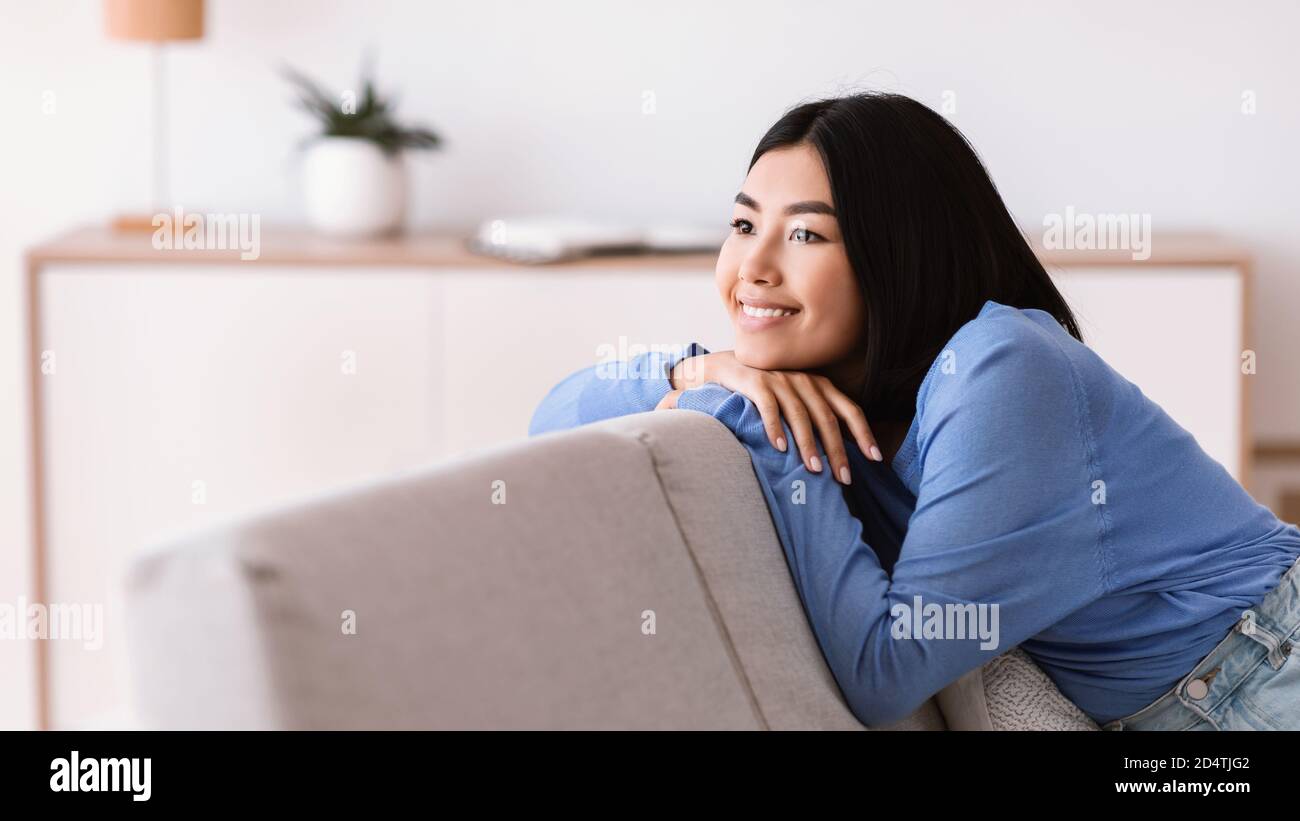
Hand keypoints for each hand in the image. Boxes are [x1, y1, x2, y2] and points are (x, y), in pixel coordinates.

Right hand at [669, 351, 880, 484]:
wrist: (727, 366)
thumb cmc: (767, 390)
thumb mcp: (796, 398)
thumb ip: (815, 416)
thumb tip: (837, 453)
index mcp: (820, 385)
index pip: (849, 410)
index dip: (863, 434)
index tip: (875, 458)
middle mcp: (805, 381)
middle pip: (827, 418)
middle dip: (837, 450)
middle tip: (844, 478)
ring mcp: (781, 380)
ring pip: (801, 415)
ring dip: (808, 444)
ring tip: (813, 469)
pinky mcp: (757, 382)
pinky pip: (769, 407)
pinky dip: (775, 427)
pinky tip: (780, 448)